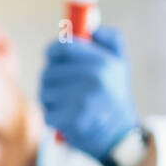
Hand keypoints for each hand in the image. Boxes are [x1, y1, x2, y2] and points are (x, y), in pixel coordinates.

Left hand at [39, 25, 140, 162]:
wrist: (120, 136)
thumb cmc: (115, 97)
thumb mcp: (120, 63)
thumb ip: (110, 39)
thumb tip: (91, 29)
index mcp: (101, 61)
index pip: (62, 48)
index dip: (51, 51)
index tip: (50, 57)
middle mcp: (92, 78)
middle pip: (48, 71)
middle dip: (50, 80)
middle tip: (59, 88)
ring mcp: (81, 100)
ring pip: (45, 92)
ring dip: (50, 100)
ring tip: (64, 104)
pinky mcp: (71, 120)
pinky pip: (48, 113)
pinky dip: (53, 118)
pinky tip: (65, 119)